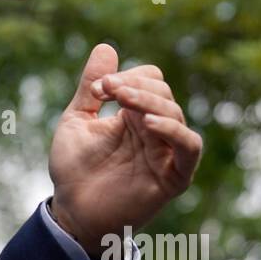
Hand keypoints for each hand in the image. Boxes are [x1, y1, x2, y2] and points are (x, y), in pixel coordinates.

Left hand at [48, 43, 201, 252]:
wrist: (72, 212)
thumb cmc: (74, 169)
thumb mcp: (77, 120)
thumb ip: (91, 87)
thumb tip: (106, 47)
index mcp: (134, 115)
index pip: (151, 79)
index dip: (127, 76)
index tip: (97, 89)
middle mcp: (154, 131)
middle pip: (163, 92)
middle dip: (135, 85)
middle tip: (106, 91)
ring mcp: (165, 152)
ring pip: (175, 114)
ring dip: (150, 101)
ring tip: (124, 101)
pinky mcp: (173, 177)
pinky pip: (189, 148)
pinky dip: (174, 131)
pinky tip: (148, 123)